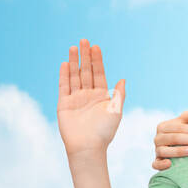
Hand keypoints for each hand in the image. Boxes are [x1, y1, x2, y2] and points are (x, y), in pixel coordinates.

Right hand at [58, 39, 124, 156]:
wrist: (88, 146)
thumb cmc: (104, 131)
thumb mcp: (116, 110)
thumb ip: (119, 94)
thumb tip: (123, 78)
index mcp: (102, 96)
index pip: (99, 74)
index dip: (97, 60)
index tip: (96, 47)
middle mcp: (88, 95)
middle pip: (86, 71)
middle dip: (85, 56)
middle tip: (84, 40)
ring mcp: (75, 99)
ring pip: (74, 76)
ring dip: (74, 61)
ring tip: (73, 47)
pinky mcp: (64, 104)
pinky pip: (63, 86)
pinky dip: (64, 75)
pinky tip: (65, 64)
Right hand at [152, 111, 187, 170]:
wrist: (181, 148)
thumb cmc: (186, 132)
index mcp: (164, 126)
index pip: (178, 127)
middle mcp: (158, 138)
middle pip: (174, 138)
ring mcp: (157, 151)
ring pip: (164, 151)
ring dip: (178, 151)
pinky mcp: (157, 162)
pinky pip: (156, 164)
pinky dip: (161, 164)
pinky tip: (170, 164)